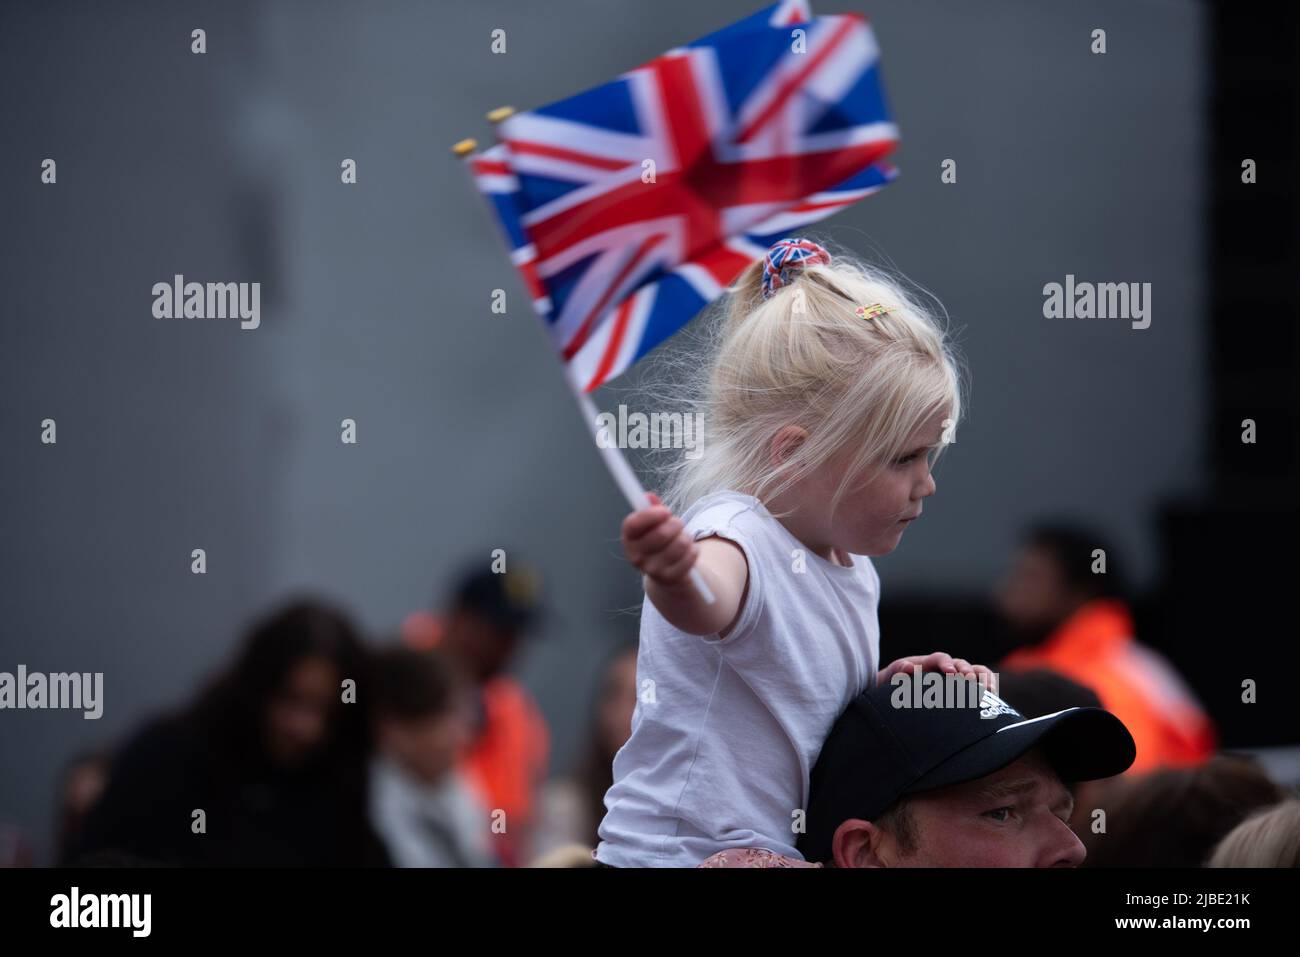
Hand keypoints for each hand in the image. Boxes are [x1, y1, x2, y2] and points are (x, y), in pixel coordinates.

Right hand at [622, 492, 699, 588]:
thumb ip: (652, 509)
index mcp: (629, 540)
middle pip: (660, 534)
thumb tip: (649, 496)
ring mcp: (652, 570)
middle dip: (675, 524)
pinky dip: (694, 551)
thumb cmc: (661, 543)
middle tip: (677, 523)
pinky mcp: (670, 579)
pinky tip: (688, 552)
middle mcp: (636, 557)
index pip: (632, 525)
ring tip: (683, 539)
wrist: (668, 574)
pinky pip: (690, 556)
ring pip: (679, 544)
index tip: (666, 510)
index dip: (649, 515)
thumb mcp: (655, 525)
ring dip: (686, 537)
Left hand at [877, 651, 995, 690]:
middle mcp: (947, 667)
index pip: (941, 658)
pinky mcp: (967, 688)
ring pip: (976, 671)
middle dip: (967, 671)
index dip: (946, 663)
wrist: (899, 692)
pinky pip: (982, 683)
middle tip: (968, 681)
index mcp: (929, 662)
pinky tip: (993, 697)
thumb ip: (898, 671)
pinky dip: (989, 686)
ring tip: (988, 690)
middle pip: (961, 663)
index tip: (950, 673)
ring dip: (983, 678)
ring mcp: (958, 676)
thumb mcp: (893, 676)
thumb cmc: (896, 683)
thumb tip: (909, 668)